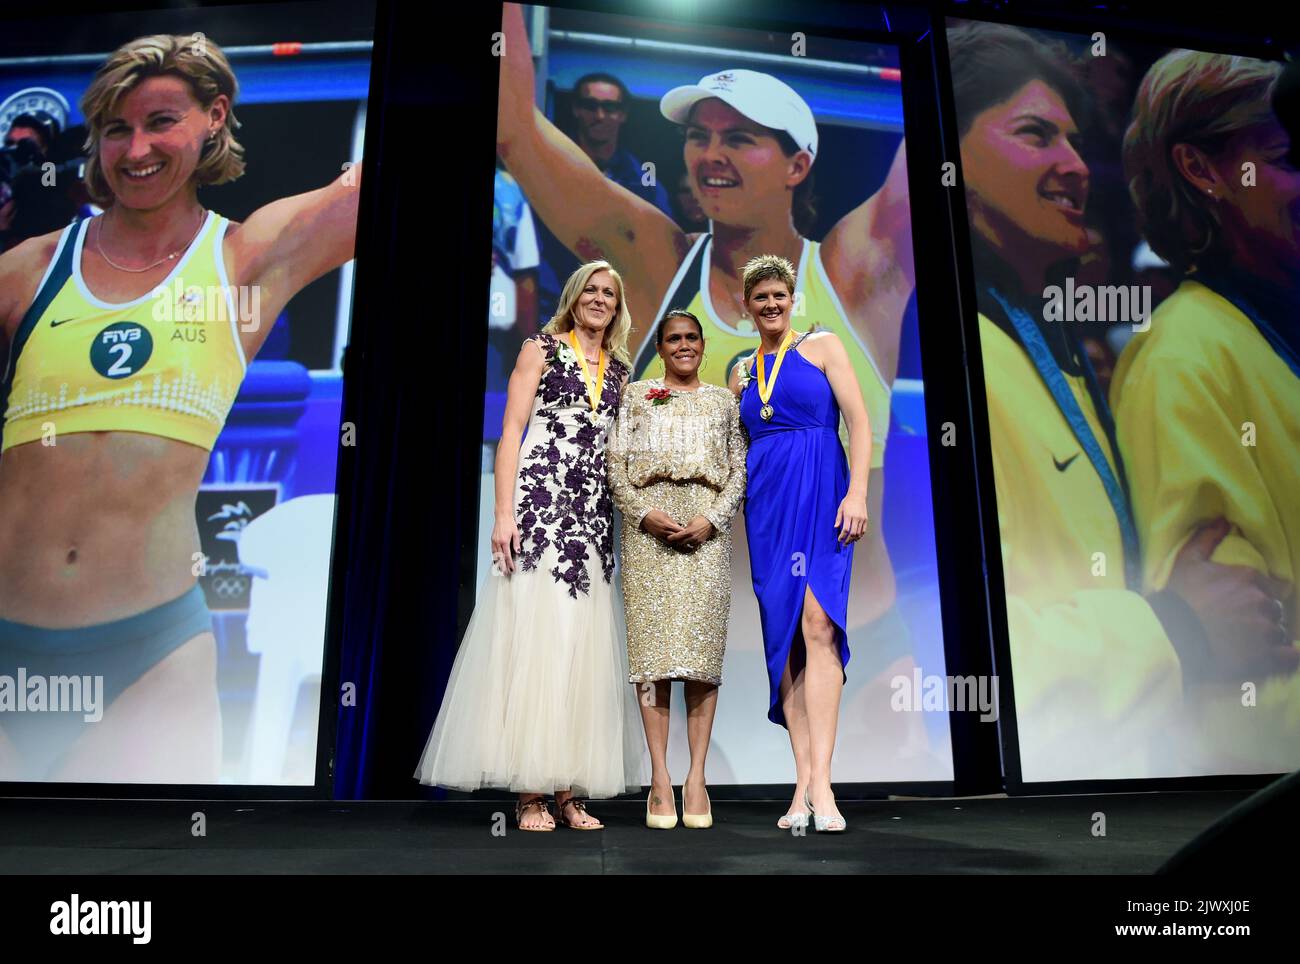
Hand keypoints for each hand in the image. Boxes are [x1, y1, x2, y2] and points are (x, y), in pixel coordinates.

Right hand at [491, 513, 521, 574]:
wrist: (502, 516)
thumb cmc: (510, 523)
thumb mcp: (516, 533)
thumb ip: (516, 543)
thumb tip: (518, 552)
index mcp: (504, 541)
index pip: (507, 556)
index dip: (509, 564)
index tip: (512, 569)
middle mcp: (498, 542)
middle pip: (500, 558)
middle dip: (502, 566)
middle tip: (505, 573)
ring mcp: (494, 541)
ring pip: (495, 555)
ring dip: (497, 563)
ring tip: (500, 569)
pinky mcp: (492, 540)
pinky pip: (493, 550)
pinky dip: (494, 556)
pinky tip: (496, 560)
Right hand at [642, 509, 684, 542]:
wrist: (645, 517)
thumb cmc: (656, 514)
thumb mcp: (666, 515)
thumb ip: (673, 522)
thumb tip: (679, 526)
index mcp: (667, 525)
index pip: (678, 530)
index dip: (684, 532)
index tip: (688, 532)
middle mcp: (664, 531)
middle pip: (676, 536)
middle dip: (681, 537)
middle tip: (686, 536)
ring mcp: (661, 534)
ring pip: (671, 540)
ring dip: (676, 539)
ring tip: (680, 539)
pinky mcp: (658, 536)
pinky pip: (666, 540)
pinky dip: (670, 541)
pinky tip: (673, 539)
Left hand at [666, 515, 715, 552]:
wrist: (710, 522)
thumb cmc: (700, 520)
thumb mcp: (690, 522)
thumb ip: (685, 528)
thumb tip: (680, 531)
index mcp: (688, 531)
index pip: (677, 536)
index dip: (672, 538)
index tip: (668, 538)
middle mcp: (692, 537)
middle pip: (681, 542)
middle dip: (677, 541)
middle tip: (674, 540)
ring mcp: (696, 540)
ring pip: (687, 544)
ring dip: (684, 543)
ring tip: (681, 541)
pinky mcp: (700, 542)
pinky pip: (693, 545)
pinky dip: (690, 544)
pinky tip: (689, 542)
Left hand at [835, 492, 868, 545]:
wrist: (857, 496)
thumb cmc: (847, 502)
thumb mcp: (840, 509)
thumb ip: (838, 519)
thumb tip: (835, 527)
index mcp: (848, 515)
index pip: (845, 530)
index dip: (842, 536)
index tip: (839, 539)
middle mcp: (856, 518)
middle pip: (853, 533)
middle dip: (848, 540)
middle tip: (844, 544)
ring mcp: (862, 519)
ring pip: (859, 533)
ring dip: (854, 539)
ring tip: (850, 541)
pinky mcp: (866, 519)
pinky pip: (863, 530)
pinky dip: (860, 535)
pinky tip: (856, 537)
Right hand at [1166, 518, 1296, 681]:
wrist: (1169, 635)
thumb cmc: (1177, 598)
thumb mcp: (1187, 562)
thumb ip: (1207, 539)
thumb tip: (1222, 520)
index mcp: (1248, 578)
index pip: (1270, 587)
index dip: (1258, 596)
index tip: (1243, 605)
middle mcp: (1261, 602)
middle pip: (1274, 609)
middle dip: (1263, 615)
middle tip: (1241, 625)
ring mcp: (1265, 630)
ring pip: (1279, 632)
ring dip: (1268, 636)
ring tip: (1247, 643)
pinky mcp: (1264, 656)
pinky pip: (1289, 657)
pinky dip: (1287, 657)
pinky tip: (1279, 656)